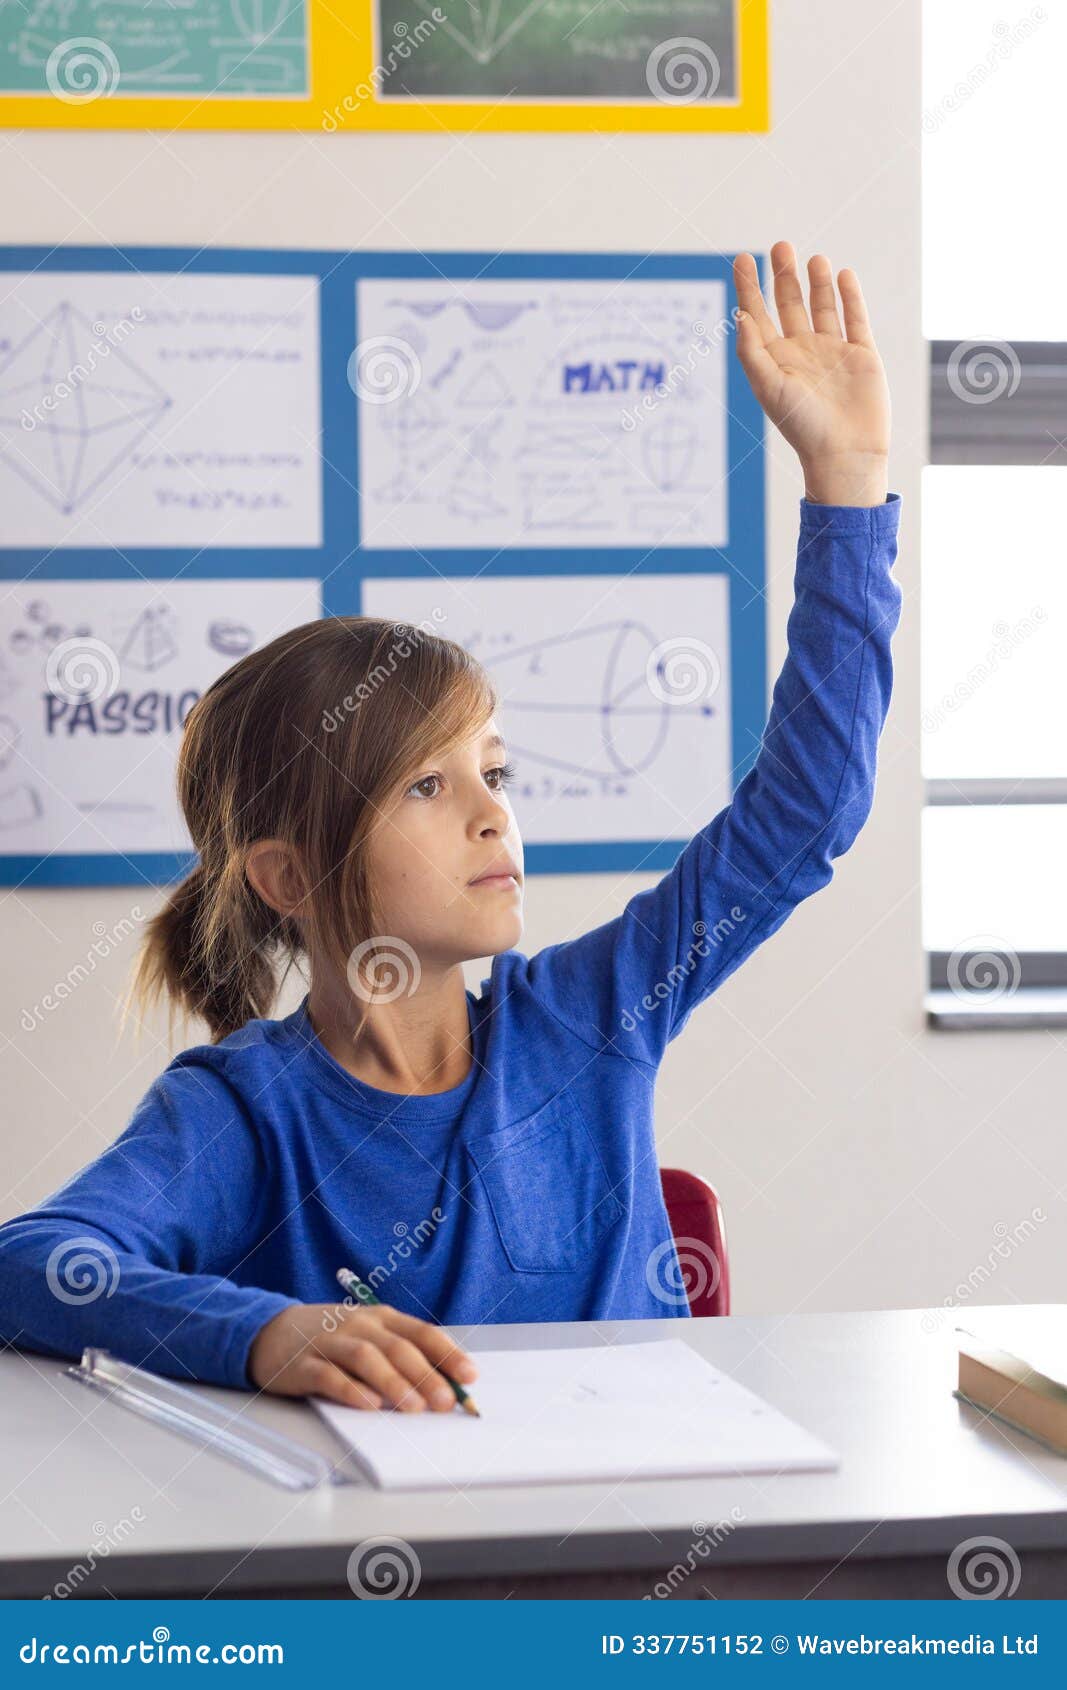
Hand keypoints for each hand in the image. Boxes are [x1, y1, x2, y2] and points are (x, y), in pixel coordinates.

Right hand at [248, 1301, 478, 1410]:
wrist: (271, 1332)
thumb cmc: (332, 1339)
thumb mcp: (369, 1337)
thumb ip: (401, 1356)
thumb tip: (443, 1386)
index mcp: (381, 1317)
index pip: (421, 1332)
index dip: (447, 1353)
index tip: (470, 1376)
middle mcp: (358, 1325)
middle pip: (397, 1347)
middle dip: (426, 1375)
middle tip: (445, 1401)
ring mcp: (329, 1343)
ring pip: (366, 1358)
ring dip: (394, 1382)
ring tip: (414, 1408)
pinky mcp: (303, 1365)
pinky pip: (329, 1377)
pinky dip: (351, 1391)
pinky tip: (369, 1406)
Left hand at [733, 241, 889, 506]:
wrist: (845, 452)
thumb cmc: (802, 426)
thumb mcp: (769, 388)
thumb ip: (752, 352)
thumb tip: (740, 315)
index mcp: (775, 360)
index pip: (757, 315)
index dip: (749, 288)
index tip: (742, 258)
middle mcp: (801, 352)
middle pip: (789, 304)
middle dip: (784, 275)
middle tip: (780, 246)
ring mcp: (832, 352)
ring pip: (822, 307)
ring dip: (817, 282)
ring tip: (813, 258)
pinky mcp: (860, 355)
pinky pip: (855, 318)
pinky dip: (849, 296)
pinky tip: (842, 275)